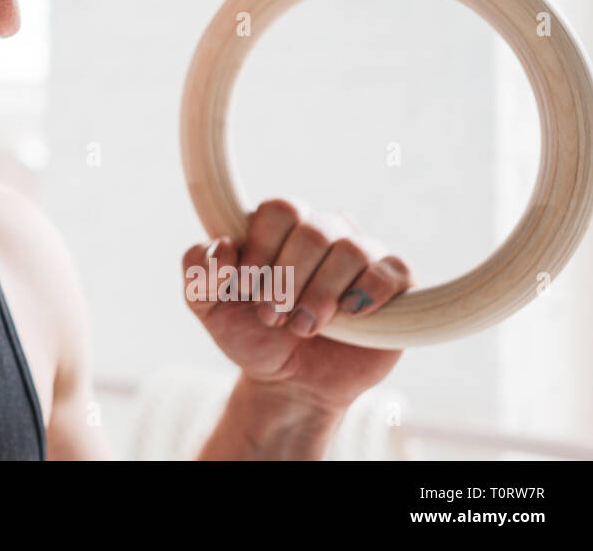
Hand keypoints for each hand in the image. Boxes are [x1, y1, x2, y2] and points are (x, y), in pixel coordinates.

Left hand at [182, 197, 413, 415]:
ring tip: (302, 327)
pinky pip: (393, 269)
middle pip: (314, 230)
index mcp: (280, 229)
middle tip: (272, 316)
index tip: (246, 287)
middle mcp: (323, 233)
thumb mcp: (208, 307)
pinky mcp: (393, 285)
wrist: (289, 383)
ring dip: (321, 292)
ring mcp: (361, 256)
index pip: (280, 209)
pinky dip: (368, 291)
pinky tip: (348, 315)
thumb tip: (223, 246)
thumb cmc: (251, 335)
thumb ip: (199, 273)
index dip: (263, 247)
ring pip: (351, 249)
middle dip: (288, 278)